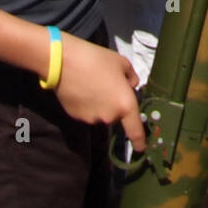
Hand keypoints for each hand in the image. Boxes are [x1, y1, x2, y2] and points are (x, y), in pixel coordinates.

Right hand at [55, 34, 145, 149]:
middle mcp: (109, 117)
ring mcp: (92, 119)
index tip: (142, 147)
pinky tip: (81, 89)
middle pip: (116, 115)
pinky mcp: (76, 118)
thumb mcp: (122, 63)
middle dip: (115, 104)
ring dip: (100, 105)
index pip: (135, 130)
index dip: (139, 141)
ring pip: (101, 114)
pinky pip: (87, 113)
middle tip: (108, 85)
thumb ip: (131, 78)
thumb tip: (131, 86)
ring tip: (92, 84)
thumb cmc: (97, 60)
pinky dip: (87, 105)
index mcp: (125, 105)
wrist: (65, 63)